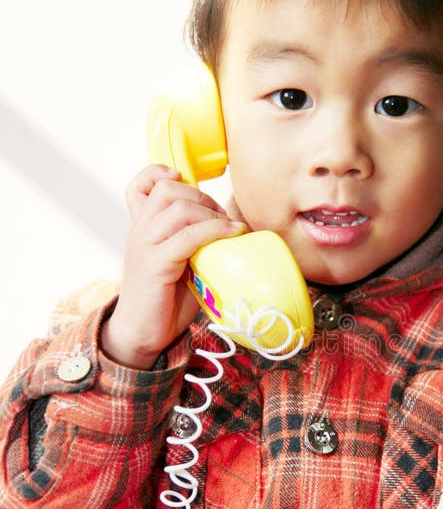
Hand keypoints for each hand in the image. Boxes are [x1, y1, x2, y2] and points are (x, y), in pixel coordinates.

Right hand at [101, 165, 244, 367]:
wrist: (142, 334)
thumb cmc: (165, 302)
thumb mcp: (180, 264)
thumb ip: (194, 244)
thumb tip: (237, 232)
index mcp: (142, 229)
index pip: (140, 186)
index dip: (162, 174)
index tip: (188, 186)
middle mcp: (139, 232)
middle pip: (167, 189)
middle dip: (203, 197)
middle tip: (223, 218)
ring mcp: (144, 247)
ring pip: (177, 207)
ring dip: (211, 213)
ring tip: (229, 229)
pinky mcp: (154, 266)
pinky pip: (187, 236)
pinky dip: (215, 230)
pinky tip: (232, 234)